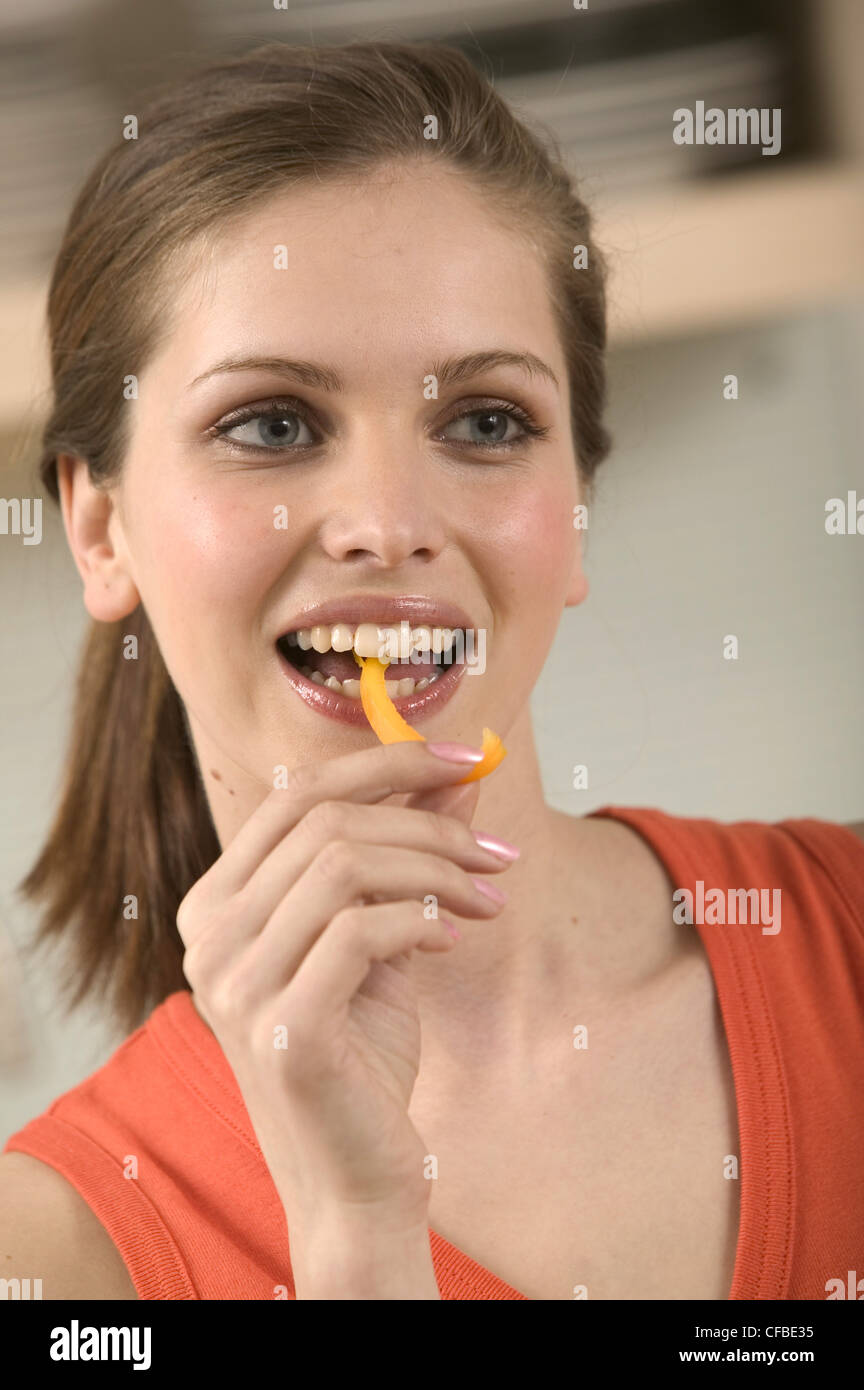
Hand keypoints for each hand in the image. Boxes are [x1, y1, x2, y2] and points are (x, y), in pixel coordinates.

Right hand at [176, 740, 512, 1241]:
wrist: (354, 1173)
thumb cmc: (361, 1049)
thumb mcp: (382, 932)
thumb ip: (404, 852)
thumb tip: (459, 773)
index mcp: (217, 904)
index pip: (295, 794)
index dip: (385, 762)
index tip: (467, 759)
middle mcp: (208, 937)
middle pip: (326, 822)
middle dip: (429, 824)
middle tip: (497, 853)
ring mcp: (234, 984)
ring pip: (343, 864)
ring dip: (436, 870)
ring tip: (487, 898)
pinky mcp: (282, 1027)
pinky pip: (361, 929)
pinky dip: (421, 920)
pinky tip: (451, 941)